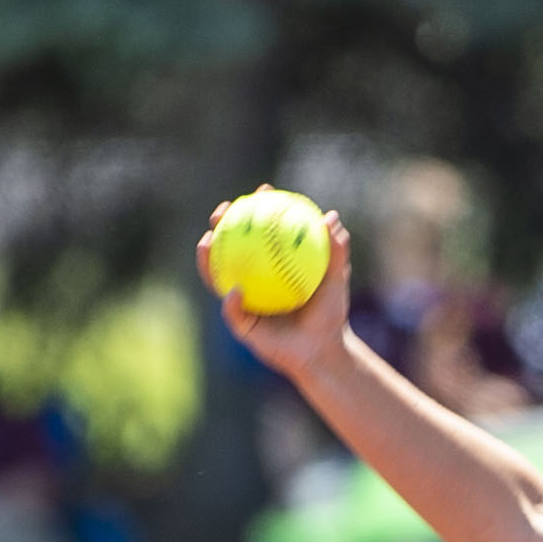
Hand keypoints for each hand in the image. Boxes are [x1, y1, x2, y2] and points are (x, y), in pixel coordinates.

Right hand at [198, 193, 352, 383]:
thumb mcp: (335, 280)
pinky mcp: (240, 324)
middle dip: (221, 223)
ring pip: (216, 274)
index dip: (257, 208)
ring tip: (208, 241)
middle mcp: (251, 278)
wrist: (324, 351)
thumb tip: (331, 218)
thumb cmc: (330, 315)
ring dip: (207, 257)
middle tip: (223, 209)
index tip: (263, 190)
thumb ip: (335, 252)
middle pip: (228, 245)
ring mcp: (241, 299)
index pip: (259, 231)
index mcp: (270, 264)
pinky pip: (231, 310)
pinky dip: (231, 300)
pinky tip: (236, 289)